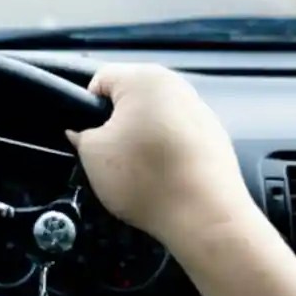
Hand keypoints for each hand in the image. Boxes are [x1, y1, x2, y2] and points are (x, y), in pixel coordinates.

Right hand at [67, 63, 251, 243]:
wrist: (206, 216)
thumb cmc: (145, 178)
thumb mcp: (92, 154)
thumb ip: (80, 134)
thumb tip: (83, 132)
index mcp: (144, 78)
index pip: (100, 81)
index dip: (87, 111)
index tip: (90, 140)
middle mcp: (176, 84)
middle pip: (131, 99)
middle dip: (117, 125)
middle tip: (113, 158)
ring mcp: (201, 109)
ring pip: (155, 118)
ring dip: (143, 139)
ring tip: (142, 172)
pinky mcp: (215, 136)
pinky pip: (178, 137)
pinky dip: (167, 152)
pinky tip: (166, 177)